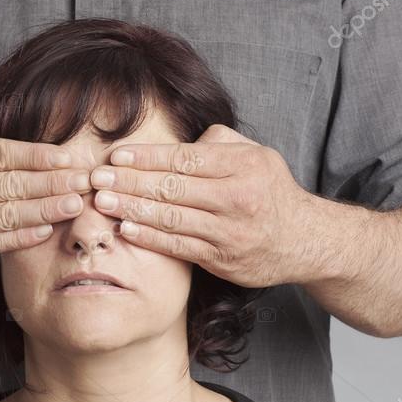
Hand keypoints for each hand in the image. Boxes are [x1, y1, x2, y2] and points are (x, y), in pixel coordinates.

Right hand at [0, 127, 90, 271]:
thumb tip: (1, 140)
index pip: (1, 155)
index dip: (40, 157)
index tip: (69, 156)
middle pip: (11, 186)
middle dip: (54, 183)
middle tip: (86, 180)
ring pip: (7, 216)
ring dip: (48, 210)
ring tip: (77, 204)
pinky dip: (23, 237)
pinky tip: (47, 228)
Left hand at [88, 124, 317, 287]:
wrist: (304, 241)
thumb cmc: (270, 191)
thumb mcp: (256, 155)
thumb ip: (218, 143)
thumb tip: (183, 141)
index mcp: (243, 166)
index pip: (185, 159)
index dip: (147, 158)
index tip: (117, 156)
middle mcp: (238, 199)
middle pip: (173, 188)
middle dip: (130, 182)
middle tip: (97, 178)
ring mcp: (230, 233)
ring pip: (172, 218)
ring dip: (132, 209)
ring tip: (103, 202)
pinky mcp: (223, 260)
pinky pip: (179, 247)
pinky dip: (150, 238)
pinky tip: (127, 228)